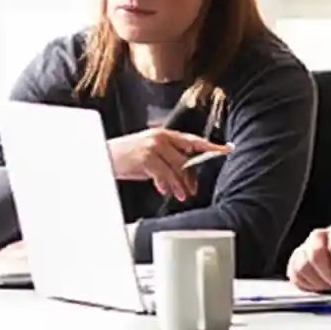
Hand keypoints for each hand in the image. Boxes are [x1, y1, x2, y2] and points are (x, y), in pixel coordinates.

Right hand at [107, 129, 229, 201]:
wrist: (103, 156)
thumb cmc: (126, 158)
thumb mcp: (149, 156)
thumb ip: (167, 161)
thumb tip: (184, 176)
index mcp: (164, 135)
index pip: (193, 140)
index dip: (211, 146)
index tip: (227, 149)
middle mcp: (161, 137)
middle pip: (186, 159)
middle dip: (190, 177)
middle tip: (192, 190)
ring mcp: (153, 146)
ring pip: (177, 169)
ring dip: (180, 185)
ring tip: (181, 195)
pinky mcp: (146, 158)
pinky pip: (163, 175)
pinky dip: (165, 185)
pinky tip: (163, 190)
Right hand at [288, 225, 330, 292]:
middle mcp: (319, 236)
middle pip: (317, 255)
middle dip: (329, 276)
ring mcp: (304, 247)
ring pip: (304, 266)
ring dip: (319, 282)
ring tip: (330, 287)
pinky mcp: (294, 260)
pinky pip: (296, 275)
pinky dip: (309, 285)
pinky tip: (320, 286)